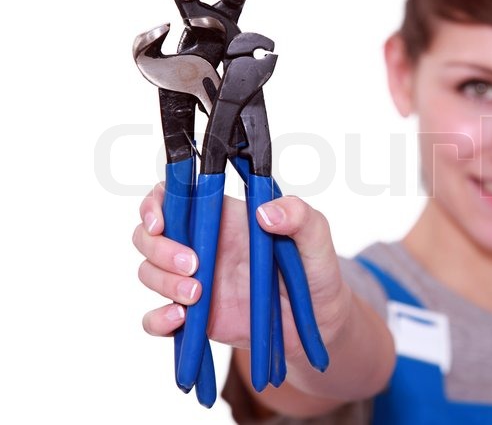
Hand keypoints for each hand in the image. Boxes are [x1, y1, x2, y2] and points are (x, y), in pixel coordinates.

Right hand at [132, 183, 350, 355]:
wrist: (318, 322)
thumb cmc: (315, 271)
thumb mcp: (317, 237)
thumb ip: (300, 216)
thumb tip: (265, 213)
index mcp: (224, 217)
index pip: (172, 196)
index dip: (155, 203)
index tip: (160, 220)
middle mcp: (202, 245)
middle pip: (148, 235)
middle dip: (159, 247)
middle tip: (194, 264)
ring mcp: (194, 280)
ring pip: (148, 272)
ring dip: (163, 281)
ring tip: (198, 295)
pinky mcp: (194, 316)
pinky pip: (156, 318)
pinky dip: (158, 319)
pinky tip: (181, 319)